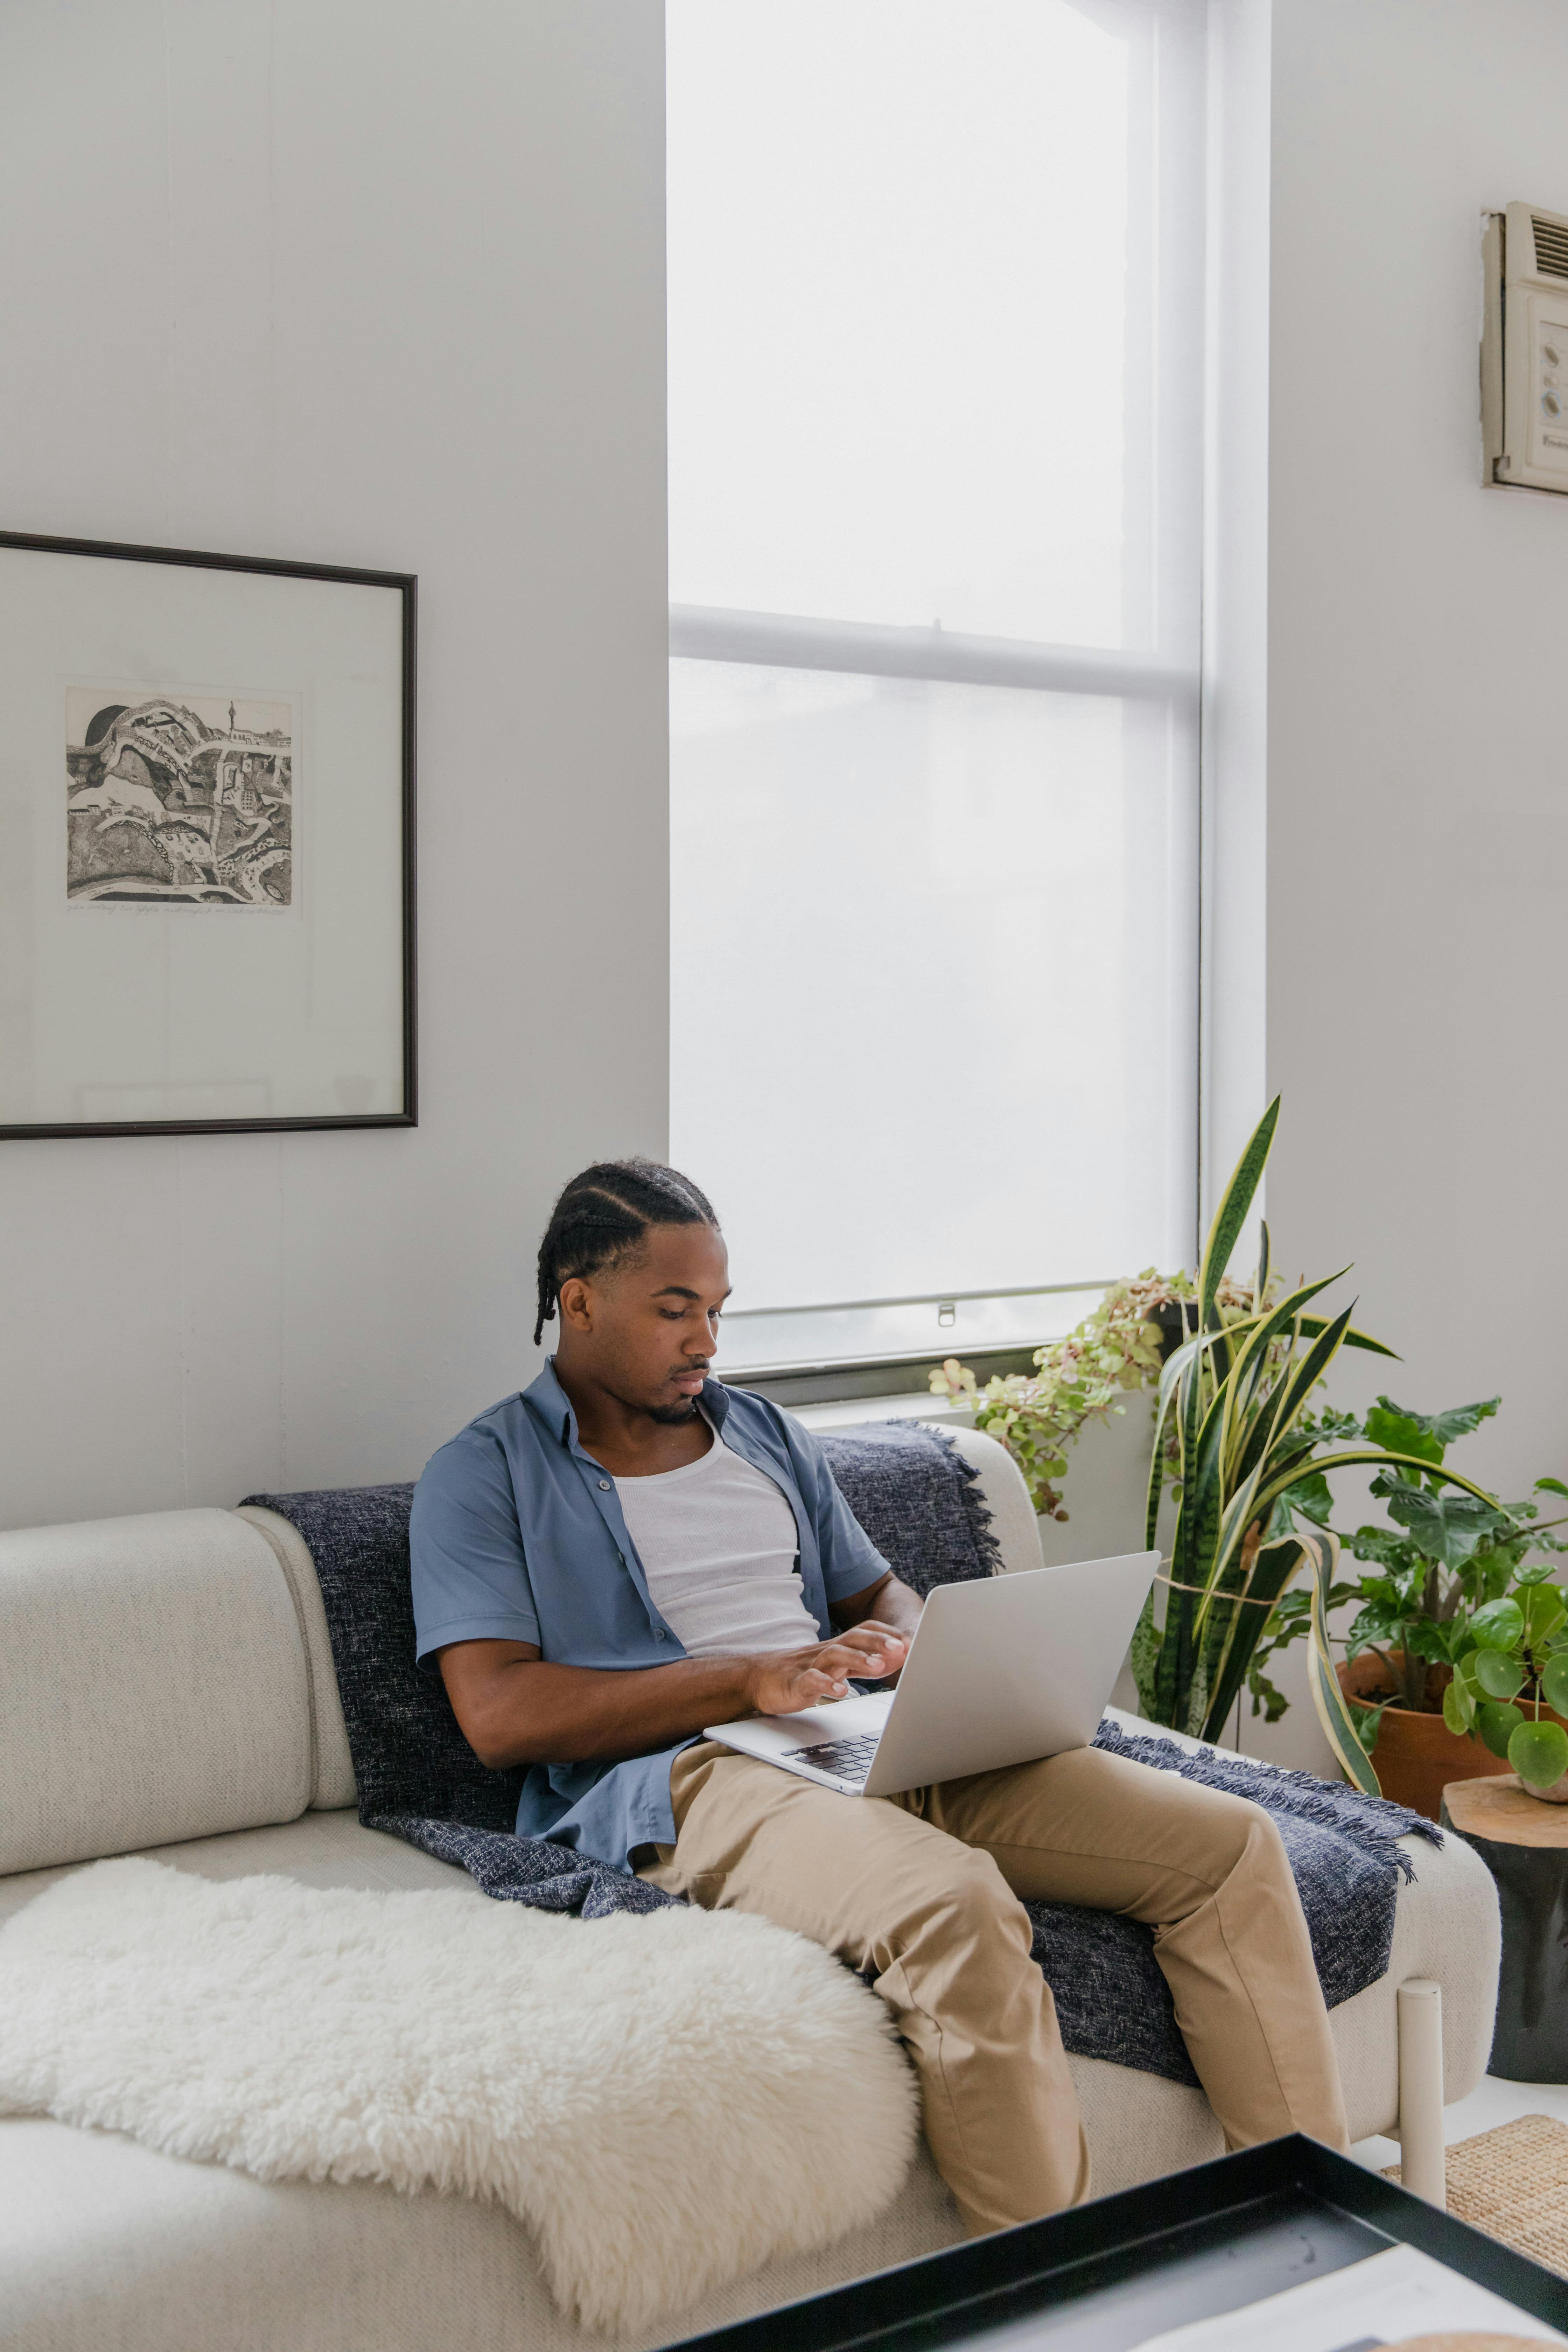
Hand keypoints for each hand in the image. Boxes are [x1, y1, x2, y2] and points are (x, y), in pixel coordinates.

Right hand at [743, 1620, 910, 1714]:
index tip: (910, 1641)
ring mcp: (810, 1665)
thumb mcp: (837, 1668)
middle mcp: (826, 1651)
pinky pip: (811, 1680)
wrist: (759, 1680)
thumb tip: (895, 1661)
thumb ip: (863, 1664)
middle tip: (901, 1648)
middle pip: (854, 1637)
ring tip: (878, 1667)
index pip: (865, 1630)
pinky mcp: (795, 1683)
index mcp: (838, 1647)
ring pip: (835, 1654)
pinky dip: (826, 1684)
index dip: (887, 1633)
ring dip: (858, 1659)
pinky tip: (840, 1691)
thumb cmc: (803, 1674)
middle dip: (879, 1641)